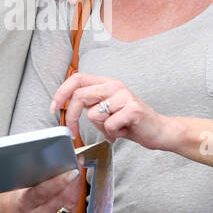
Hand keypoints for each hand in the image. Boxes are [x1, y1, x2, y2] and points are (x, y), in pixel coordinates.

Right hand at [0, 167, 83, 212]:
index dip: (60, 181)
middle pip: (62, 197)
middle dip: (73, 180)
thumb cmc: (20, 195)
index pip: (44, 192)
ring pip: (71, 203)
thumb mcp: (22, 184)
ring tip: (78, 173)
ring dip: (77, 186)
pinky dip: (76, 196)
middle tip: (78, 166)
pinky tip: (75, 187)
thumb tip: (58, 160)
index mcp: (25, 204)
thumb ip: (37, 175)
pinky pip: (73, 210)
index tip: (72, 170)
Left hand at [50, 73, 176, 149]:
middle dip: (71, 118)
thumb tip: (65, 106)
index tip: (53, 108)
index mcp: (107, 83)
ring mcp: (124, 96)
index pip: (77, 78)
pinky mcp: (132, 109)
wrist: (159, 130)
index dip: (61, 92)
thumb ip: (90, 104)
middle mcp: (115, 86)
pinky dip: (112, 134)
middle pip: (79, 96)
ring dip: (100, 128)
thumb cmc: (131, 123)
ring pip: (93, 114)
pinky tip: (122, 133)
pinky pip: (109, 125)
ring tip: (114, 129)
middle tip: (74, 133)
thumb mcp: (107, 109)